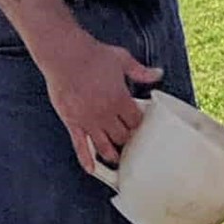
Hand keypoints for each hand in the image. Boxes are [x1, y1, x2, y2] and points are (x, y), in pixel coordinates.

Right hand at [39, 30, 163, 171]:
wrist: (64, 54)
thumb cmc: (92, 55)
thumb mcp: (122, 60)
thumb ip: (141, 71)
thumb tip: (158, 73)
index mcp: (120, 100)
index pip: (136, 121)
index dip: (140, 125)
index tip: (140, 126)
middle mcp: (106, 114)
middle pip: (122, 137)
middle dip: (128, 141)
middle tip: (130, 144)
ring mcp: (88, 121)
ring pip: (105, 146)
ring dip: (113, 155)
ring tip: (117, 160)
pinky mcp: (72, 122)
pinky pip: (80, 145)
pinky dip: (86, 159)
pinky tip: (92, 169)